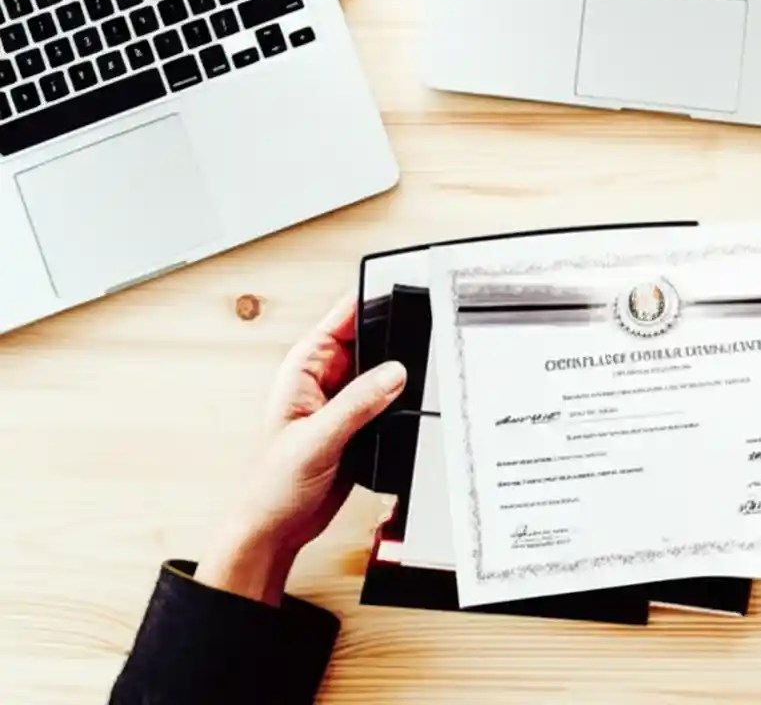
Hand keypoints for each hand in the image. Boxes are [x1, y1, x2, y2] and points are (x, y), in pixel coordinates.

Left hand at [196, 295, 406, 604]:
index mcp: (303, 369)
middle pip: (372, 341)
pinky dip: (405, 402)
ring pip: (385, 372)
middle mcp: (325, 380)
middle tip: (428, 337)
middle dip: (398, 338)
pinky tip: (416, 407)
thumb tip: (394, 372)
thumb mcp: (316, 440)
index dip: (373, 300)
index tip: (405, 293)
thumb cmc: (272, 485)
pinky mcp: (362, 425)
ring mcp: (345, 402)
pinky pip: (391, 402)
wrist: (278, 528)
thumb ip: (357, 404)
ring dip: (403, 374)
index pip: (343, 318)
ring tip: (425, 376)